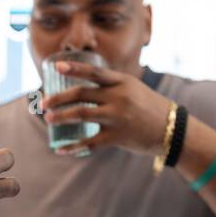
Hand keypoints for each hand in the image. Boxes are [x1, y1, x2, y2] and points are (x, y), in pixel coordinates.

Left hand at [41, 61, 171, 157]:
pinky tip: (60, 149)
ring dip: (61, 117)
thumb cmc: (149, 107)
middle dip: (58, 98)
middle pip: (81, 94)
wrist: (172, 129)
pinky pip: (89, 142)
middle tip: (43, 103)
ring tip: (48, 119)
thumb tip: (85, 85)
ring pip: (81, 115)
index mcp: (121, 82)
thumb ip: (111, 86)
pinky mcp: (117, 137)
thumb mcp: (133, 89)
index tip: (56, 67)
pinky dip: (73, 146)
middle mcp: (118, 97)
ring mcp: (117, 117)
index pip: (94, 73)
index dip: (74, 69)